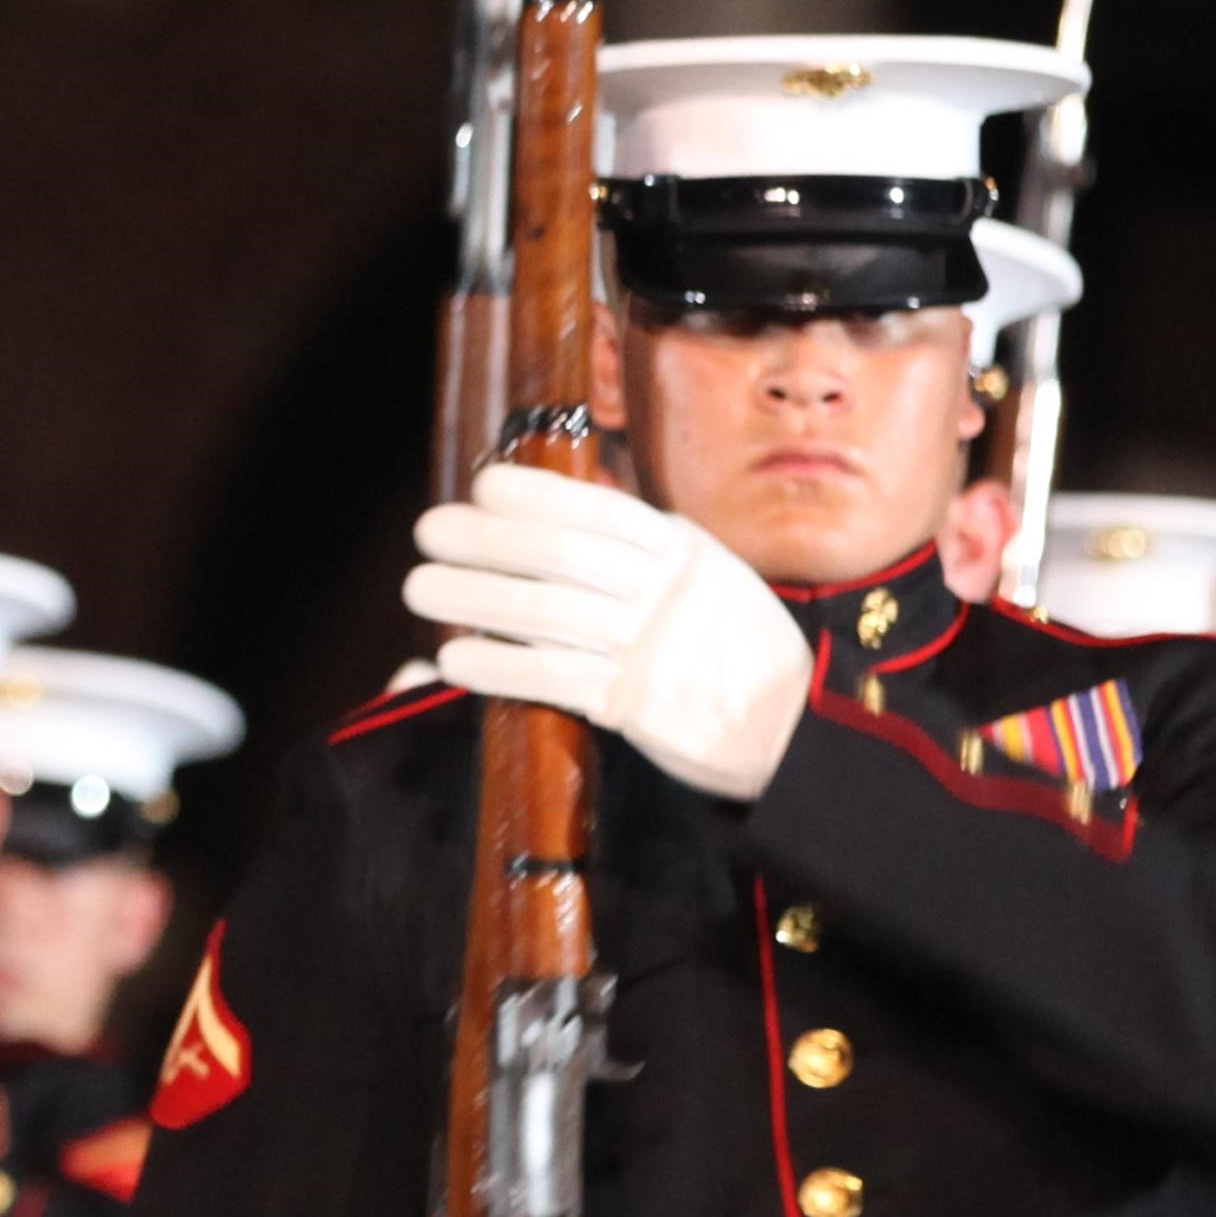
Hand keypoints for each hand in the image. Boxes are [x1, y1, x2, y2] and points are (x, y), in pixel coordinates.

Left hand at [405, 461, 815, 800]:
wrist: (796, 730)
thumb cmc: (738, 649)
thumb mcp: (708, 577)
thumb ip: (644, 547)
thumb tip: (566, 507)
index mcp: (682, 552)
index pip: (598, 510)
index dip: (534, 495)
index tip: (482, 487)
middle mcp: (664, 591)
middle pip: (558, 554)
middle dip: (485, 539)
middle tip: (428, 532)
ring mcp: (649, 648)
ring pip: (545, 611)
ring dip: (472, 597)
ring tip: (420, 588)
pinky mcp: (633, 705)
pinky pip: (551, 678)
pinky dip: (497, 665)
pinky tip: (454, 658)